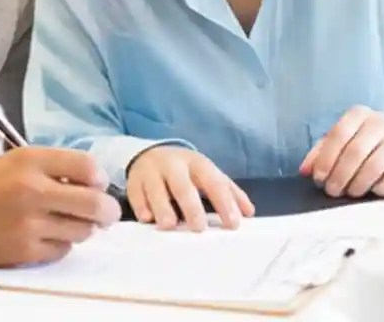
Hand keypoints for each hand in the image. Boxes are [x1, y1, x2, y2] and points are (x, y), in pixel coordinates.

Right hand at [0, 146, 121, 266]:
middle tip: (107, 213)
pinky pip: (62, 250)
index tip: (97, 185)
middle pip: (95, 204)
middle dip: (108, 210)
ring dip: (82, 228)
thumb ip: (55, 167)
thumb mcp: (17, 160)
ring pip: (83, 230)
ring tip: (66, 222)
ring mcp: (28, 223)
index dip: (100, 179)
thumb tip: (97, 184)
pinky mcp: (23, 251)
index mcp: (31, 160)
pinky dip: (60, 244)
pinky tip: (45, 236)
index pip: (88, 167)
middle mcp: (32, 190)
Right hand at [127, 147, 254, 231]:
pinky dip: (141, 206)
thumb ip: (229, 192)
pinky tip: (147, 218)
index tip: (233, 224)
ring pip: (157, 189)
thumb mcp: (207, 174)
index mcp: (197, 164)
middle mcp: (174, 166)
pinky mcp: (134, 182)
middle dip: (191, 206)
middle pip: (183, 185)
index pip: (214, 183)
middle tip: (198, 228)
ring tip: (169, 225)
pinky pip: (136, 194)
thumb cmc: (185, 171)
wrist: (149, 154)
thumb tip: (249, 212)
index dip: (224, 203)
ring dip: (162, 207)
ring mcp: (152, 172)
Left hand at [299, 106, 383, 197]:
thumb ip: (321, 153)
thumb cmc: (368, 143)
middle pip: (355, 152)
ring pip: (374, 166)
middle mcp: (380, 122)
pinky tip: (372, 191)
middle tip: (333, 191)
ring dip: (358, 185)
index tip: (319, 178)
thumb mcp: (344, 141)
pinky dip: (380, 189)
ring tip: (351, 192)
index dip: (326, 158)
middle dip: (340, 176)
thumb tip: (304, 170)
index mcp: (359, 114)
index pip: (338, 134)